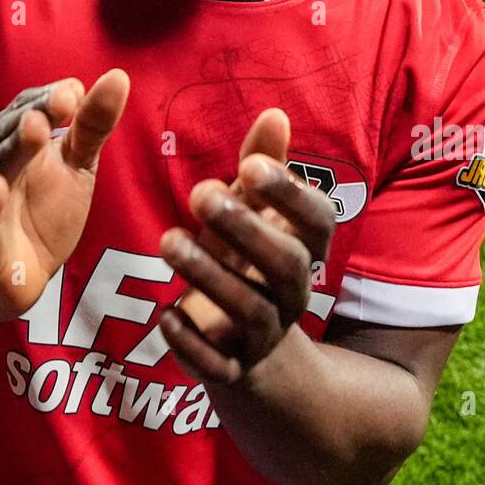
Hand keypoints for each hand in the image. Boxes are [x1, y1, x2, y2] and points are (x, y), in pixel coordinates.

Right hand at [0, 70, 129, 323]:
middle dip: (34, 115)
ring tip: (36, 126)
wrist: (14, 280)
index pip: (24, 108)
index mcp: (10, 142)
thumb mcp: (77, 167)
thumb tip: (118, 76)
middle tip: (62, 100)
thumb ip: (92, 125)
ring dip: (13, 148)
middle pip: (7, 133)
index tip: (75, 90)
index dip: (48, 99)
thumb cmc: (44, 214)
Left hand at [158, 109, 336, 385]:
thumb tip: (275, 113)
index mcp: (304, 249)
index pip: (318, 221)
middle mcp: (293, 294)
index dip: (290, 195)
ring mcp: (265, 336)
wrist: (249, 349)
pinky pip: (220, 367)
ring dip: (210, 276)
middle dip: (246, 229)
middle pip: (287, 265)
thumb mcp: (253, 213)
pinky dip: (193, 345)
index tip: (249, 165)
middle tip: (198, 192)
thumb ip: (262, 166)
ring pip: (251, 311)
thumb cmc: (246, 258)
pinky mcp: (232, 371)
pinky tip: (166, 316)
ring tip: (168, 241)